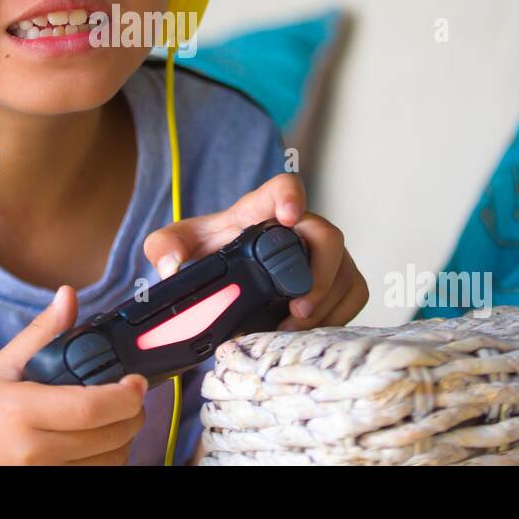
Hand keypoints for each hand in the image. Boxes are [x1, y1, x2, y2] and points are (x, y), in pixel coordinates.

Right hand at [0, 285, 148, 464]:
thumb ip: (40, 334)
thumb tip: (68, 296)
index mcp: (21, 412)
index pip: (91, 408)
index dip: (126, 396)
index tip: (136, 382)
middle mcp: (34, 450)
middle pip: (111, 437)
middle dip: (131, 414)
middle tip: (128, 397)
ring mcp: (42, 475)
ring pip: (111, 462)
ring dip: (122, 439)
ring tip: (110, 419)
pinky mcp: (48, 488)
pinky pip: (97, 477)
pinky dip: (106, 460)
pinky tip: (95, 443)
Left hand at [143, 173, 367, 331]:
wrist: (228, 276)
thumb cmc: (209, 251)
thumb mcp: (178, 245)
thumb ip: (163, 246)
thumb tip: (170, 266)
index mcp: (260, 211)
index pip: (283, 187)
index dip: (290, 197)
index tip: (289, 216)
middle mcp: (299, 227)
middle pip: (328, 236)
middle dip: (319, 275)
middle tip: (296, 309)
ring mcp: (322, 254)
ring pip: (346, 270)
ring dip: (327, 304)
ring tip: (294, 329)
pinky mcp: (336, 279)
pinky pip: (355, 293)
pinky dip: (339, 315)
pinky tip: (310, 332)